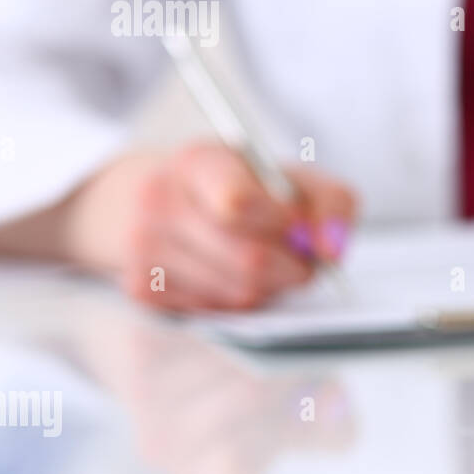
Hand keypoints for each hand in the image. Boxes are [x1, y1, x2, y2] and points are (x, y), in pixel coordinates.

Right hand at [62, 142, 357, 310]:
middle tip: (304, 262)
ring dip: (270, 287)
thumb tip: (332, 252)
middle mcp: (159, 199)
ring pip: (238, 293)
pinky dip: (241, 300)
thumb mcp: (291, 176)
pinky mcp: (141, 288)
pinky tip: (232, 273)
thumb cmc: (243, 187)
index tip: (304, 230)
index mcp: (200, 161)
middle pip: (248, 259)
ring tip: (268, 261)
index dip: (285, 225)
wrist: (163, 198)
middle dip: (292, 267)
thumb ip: (331, 204)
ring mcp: (143, 246)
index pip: (237, 202)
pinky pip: (218, 312)